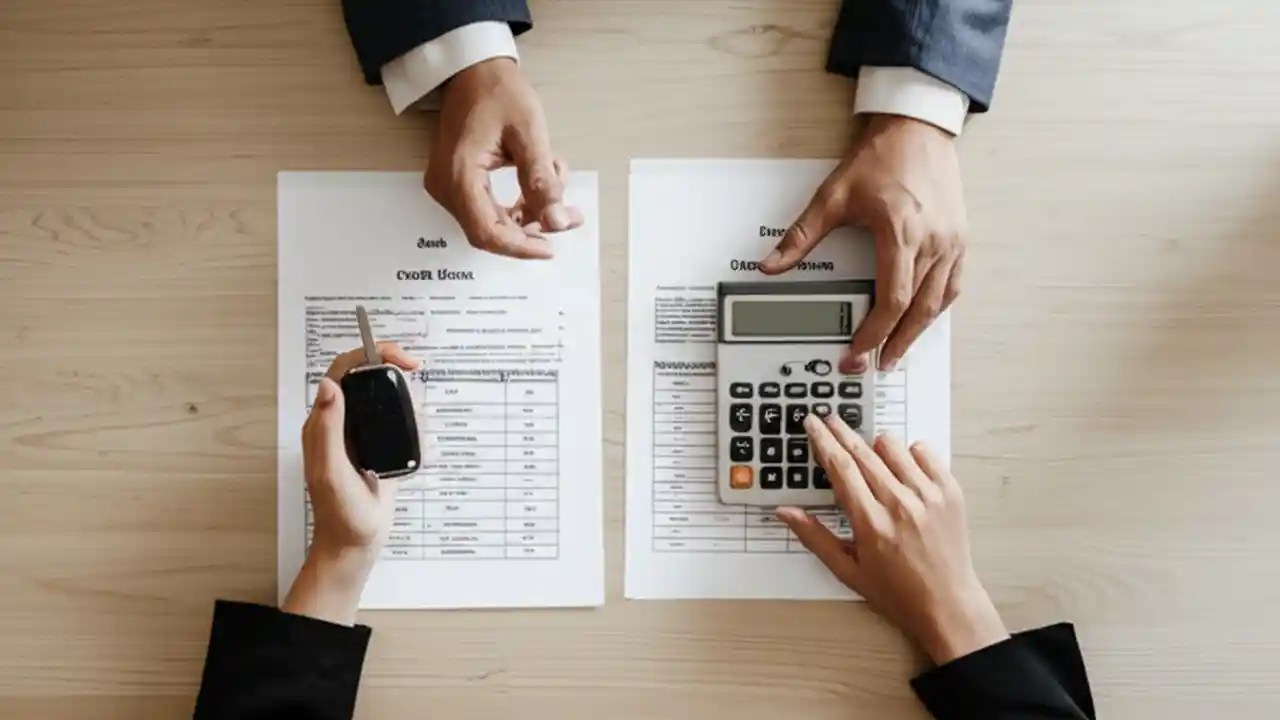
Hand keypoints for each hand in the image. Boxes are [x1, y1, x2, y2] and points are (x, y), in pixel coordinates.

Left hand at [282, 342, 420, 624]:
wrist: (355, 543)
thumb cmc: (340, 513)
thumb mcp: (330, 469)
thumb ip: (328, 427)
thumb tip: (328, 384)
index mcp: (323, 423)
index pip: (342, 371)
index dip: (369, 355)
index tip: (398, 359)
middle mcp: (341, 423)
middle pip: (364, 376)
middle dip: (389, 364)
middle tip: (414, 367)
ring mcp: (361, 434)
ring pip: (381, 395)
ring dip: (401, 390)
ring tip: (416, 406)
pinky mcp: (379, 446)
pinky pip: (394, 419)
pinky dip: (409, 415)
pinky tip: (418, 427)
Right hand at [426, 57, 583, 258]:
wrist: (473, 72)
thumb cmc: (496, 92)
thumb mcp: (529, 132)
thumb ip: (543, 181)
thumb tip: (557, 220)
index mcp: (459, 175)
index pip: (488, 232)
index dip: (521, 247)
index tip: (550, 248)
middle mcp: (446, 186)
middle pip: (490, 231)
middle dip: (531, 230)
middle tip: (565, 217)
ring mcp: (448, 186)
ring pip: (491, 222)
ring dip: (528, 216)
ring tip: (557, 193)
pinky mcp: (457, 183)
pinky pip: (487, 209)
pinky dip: (516, 206)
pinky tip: (538, 188)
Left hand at [759, 115, 966, 371]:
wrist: (915, 128)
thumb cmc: (881, 157)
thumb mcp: (833, 197)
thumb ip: (801, 236)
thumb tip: (771, 264)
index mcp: (901, 234)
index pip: (891, 301)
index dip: (873, 333)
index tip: (856, 352)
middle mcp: (932, 242)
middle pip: (916, 311)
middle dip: (893, 343)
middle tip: (875, 365)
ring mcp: (951, 242)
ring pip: (938, 304)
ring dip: (917, 333)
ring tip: (896, 352)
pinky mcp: (960, 238)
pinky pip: (953, 286)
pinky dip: (937, 309)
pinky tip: (923, 321)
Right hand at [778, 415, 1007, 664]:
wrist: (947, 604)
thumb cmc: (896, 592)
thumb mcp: (848, 570)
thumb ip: (814, 537)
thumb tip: (785, 512)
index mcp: (870, 523)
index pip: (840, 468)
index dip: (822, 441)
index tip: (812, 424)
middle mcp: (899, 504)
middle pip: (862, 452)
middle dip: (840, 431)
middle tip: (828, 418)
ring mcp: (928, 496)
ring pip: (893, 446)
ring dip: (876, 445)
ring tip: (871, 457)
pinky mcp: (950, 492)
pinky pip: (925, 452)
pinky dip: (910, 453)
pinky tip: (903, 467)